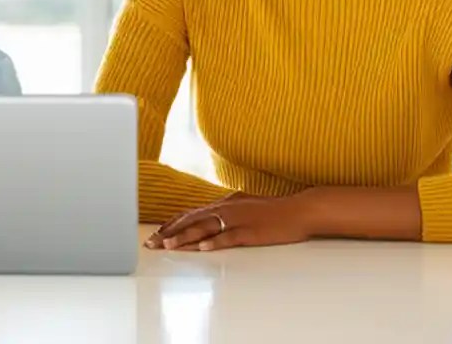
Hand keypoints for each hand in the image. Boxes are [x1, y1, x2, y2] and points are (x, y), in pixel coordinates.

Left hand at [146, 192, 312, 251]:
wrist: (298, 210)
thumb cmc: (272, 210)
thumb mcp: (243, 205)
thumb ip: (224, 211)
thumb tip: (208, 216)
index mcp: (223, 204)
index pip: (190, 214)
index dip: (171, 224)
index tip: (155, 234)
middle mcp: (226, 209)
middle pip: (192, 221)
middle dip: (170, 233)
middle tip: (152, 243)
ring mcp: (238, 220)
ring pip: (206, 228)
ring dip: (185, 237)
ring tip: (169, 246)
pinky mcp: (251, 232)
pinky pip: (230, 237)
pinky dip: (215, 242)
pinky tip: (203, 248)